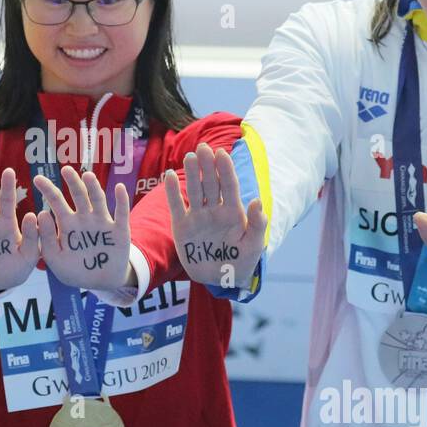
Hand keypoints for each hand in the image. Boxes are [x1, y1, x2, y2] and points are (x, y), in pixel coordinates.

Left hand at [33, 166, 131, 290]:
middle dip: (72, 183)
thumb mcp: (55, 259)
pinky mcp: (119, 230)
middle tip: (65, 170)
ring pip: (97, 200)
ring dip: (93, 188)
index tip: (37, 179)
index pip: (56, 202)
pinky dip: (121, 200)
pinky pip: (121, 213)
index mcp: (67, 223)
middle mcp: (84, 218)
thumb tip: (41, 214)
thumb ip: (46, 240)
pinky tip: (119, 188)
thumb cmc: (75, 270)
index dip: (48, 190)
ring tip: (87, 176)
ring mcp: (102, 222)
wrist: (101, 283)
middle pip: (78, 195)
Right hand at [164, 142, 265, 288]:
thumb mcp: (253, 246)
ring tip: (189, 157)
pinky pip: (176, 206)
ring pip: (194, 190)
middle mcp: (215, 210)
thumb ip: (256, 224)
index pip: (229, 186)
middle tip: (203, 147)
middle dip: (207, 165)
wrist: (219, 279)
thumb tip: (257, 201)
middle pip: (210, 183)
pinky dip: (172, 191)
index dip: (225, 170)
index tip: (222, 153)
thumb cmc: (240, 261)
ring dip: (192, 173)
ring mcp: (198, 216)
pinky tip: (168, 175)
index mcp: (233, 212)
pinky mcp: (182, 226)